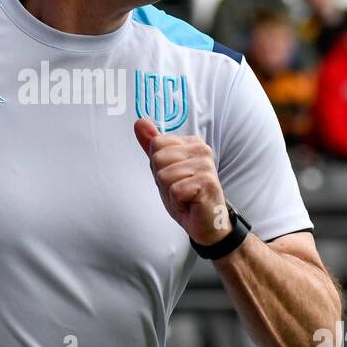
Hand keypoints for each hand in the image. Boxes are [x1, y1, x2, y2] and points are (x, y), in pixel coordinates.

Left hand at [134, 117, 227, 245]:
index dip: (158, 167)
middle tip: (179, 189)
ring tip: (185, 197)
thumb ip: (152, 146)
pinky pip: (174, 190)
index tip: (174, 177)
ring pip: (164, 176)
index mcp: (192, 143)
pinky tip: (190, 203)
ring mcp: (206, 165)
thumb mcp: (164, 169)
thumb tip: (139, 122)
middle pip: (158, 159)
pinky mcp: (207, 183)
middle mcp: (201, 149)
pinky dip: (177, 202)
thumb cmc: (187, 196)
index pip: (156, 144)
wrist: (207, 223)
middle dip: (162, 180)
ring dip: (170, 193)